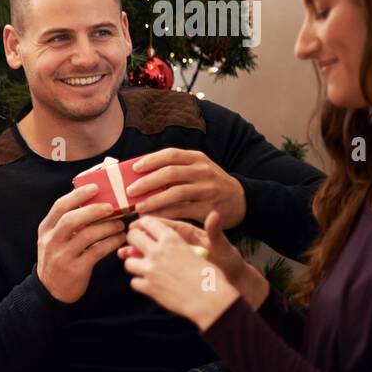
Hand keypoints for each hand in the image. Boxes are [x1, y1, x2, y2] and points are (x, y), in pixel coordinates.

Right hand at [36, 184, 129, 303]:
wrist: (51, 290)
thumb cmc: (58, 258)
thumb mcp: (54, 239)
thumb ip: (67, 223)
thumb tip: (93, 201)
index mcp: (46, 229)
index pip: (60, 206)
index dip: (78, 195)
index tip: (95, 187)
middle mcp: (52, 241)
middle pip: (71, 219)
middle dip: (94, 210)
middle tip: (112, 207)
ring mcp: (63, 256)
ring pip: (87, 236)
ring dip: (107, 227)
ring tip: (120, 223)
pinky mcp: (76, 269)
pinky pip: (96, 252)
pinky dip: (111, 243)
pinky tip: (119, 238)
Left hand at [123, 216, 239, 330]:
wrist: (210, 299)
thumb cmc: (209, 276)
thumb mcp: (197, 252)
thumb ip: (177, 246)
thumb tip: (167, 242)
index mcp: (172, 239)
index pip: (148, 222)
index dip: (143, 224)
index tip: (142, 228)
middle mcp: (158, 252)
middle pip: (133, 237)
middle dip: (133, 240)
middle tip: (136, 246)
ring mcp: (151, 270)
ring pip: (128, 262)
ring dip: (135, 264)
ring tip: (143, 267)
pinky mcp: (149, 287)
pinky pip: (134, 282)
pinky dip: (140, 283)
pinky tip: (149, 284)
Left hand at [126, 148, 246, 226]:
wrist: (241, 201)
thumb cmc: (211, 184)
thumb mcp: (199, 169)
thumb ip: (176, 169)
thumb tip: (140, 175)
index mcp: (198, 158)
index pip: (171, 154)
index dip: (151, 160)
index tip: (134, 168)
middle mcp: (203, 172)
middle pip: (170, 173)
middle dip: (147, 182)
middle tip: (130, 190)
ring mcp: (207, 190)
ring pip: (175, 193)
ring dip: (153, 201)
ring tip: (138, 207)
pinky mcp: (208, 208)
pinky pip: (182, 211)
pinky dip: (164, 214)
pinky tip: (152, 216)